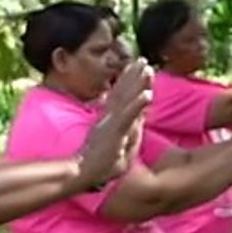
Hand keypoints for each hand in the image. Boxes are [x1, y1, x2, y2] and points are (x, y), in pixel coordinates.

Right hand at [78, 59, 152, 189]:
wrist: (83, 173)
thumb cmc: (100, 164)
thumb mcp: (115, 145)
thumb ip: (125, 131)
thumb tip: (135, 121)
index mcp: (110, 120)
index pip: (120, 97)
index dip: (128, 80)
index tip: (137, 66)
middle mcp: (110, 118)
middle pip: (124, 92)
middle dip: (134, 75)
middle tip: (143, 59)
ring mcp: (113, 123)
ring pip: (127, 100)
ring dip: (137, 83)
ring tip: (147, 68)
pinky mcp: (115, 132)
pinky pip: (128, 116)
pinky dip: (137, 104)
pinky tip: (147, 94)